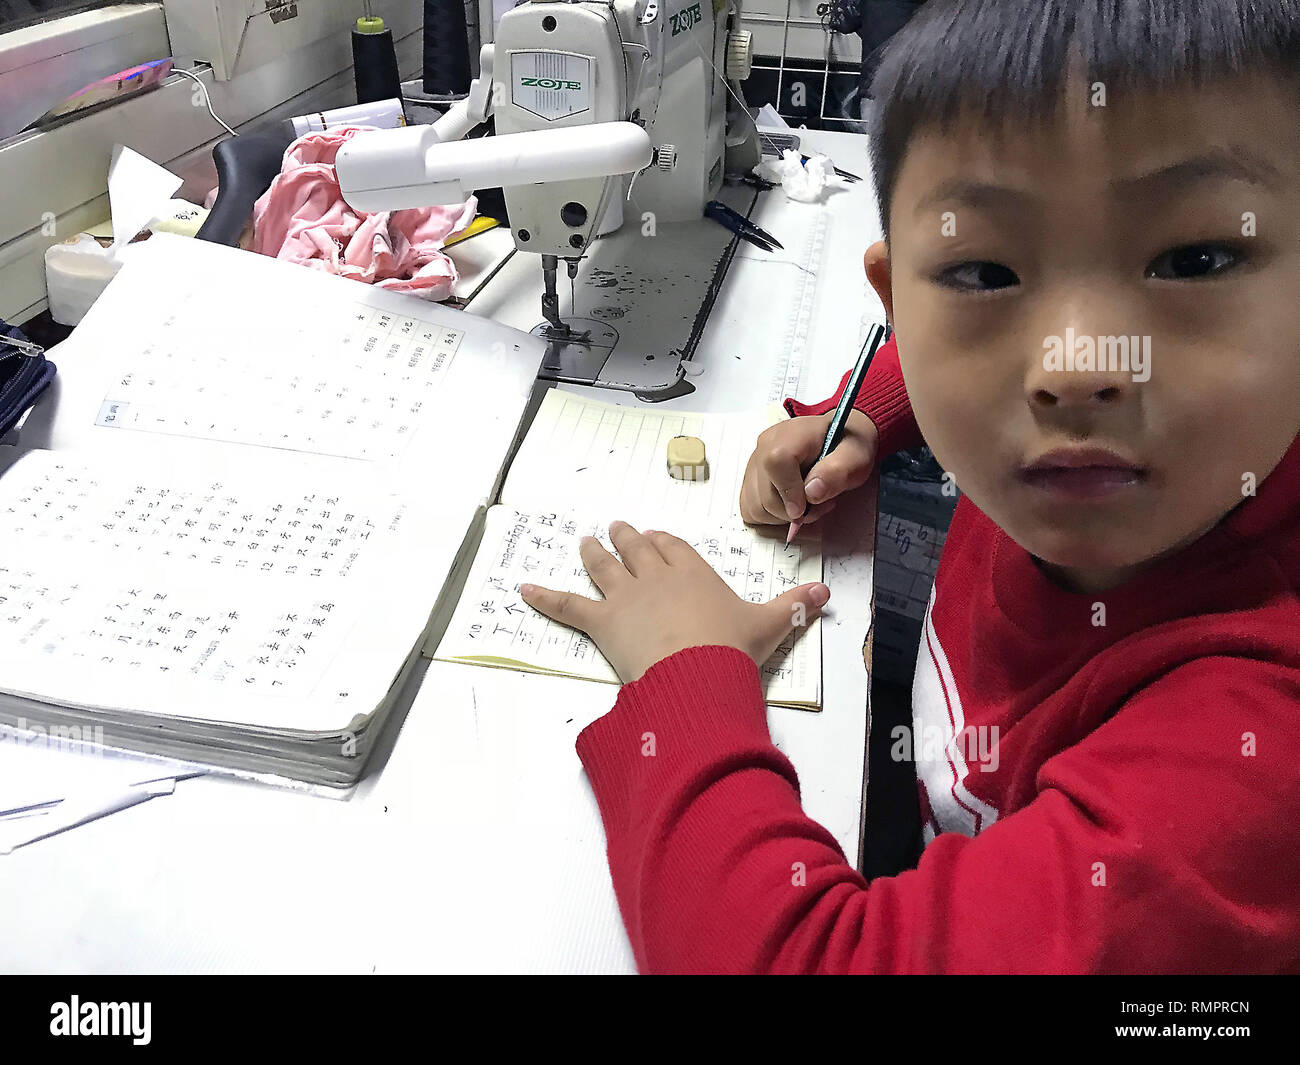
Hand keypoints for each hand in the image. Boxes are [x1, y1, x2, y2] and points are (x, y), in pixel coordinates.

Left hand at [519, 520, 829, 683]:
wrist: (699, 669)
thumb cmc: (733, 647)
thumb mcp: (770, 624)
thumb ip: (794, 605)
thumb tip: (826, 592)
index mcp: (694, 572)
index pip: (675, 548)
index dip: (665, 542)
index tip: (658, 536)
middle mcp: (657, 576)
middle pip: (638, 549)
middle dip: (627, 538)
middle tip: (617, 528)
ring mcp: (626, 595)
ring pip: (604, 566)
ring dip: (593, 554)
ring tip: (585, 542)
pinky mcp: (601, 621)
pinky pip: (567, 606)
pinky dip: (544, 597)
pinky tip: (523, 590)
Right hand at [739, 408, 878, 531]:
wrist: (838, 440)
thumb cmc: (846, 447)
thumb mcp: (856, 457)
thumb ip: (838, 472)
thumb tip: (811, 493)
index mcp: (792, 434)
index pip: (776, 462)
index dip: (789, 491)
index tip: (806, 507)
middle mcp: (765, 446)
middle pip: (764, 493)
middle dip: (793, 511)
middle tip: (819, 505)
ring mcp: (754, 463)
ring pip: (755, 506)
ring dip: (782, 516)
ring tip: (807, 505)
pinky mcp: (751, 479)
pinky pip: (750, 508)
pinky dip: (770, 516)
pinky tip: (790, 505)